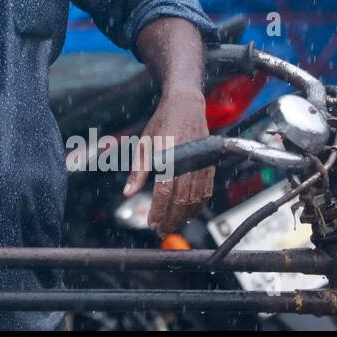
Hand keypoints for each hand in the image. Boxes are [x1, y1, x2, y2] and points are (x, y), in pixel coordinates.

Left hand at [123, 87, 214, 235]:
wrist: (186, 105)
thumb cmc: (162, 123)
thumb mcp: (144, 144)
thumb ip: (138, 171)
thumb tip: (128, 192)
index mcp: (168, 157)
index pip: (164, 193)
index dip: (158, 211)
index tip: (152, 223)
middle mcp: (186, 163)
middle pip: (181, 201)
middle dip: (171, 219)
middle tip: (161, 231)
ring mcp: (200, 164)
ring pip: (195, 200)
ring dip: (184, 216)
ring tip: (173, 225)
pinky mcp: (209, 165)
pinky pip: (206, 192)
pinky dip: (198, 206)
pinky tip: (189, 213)